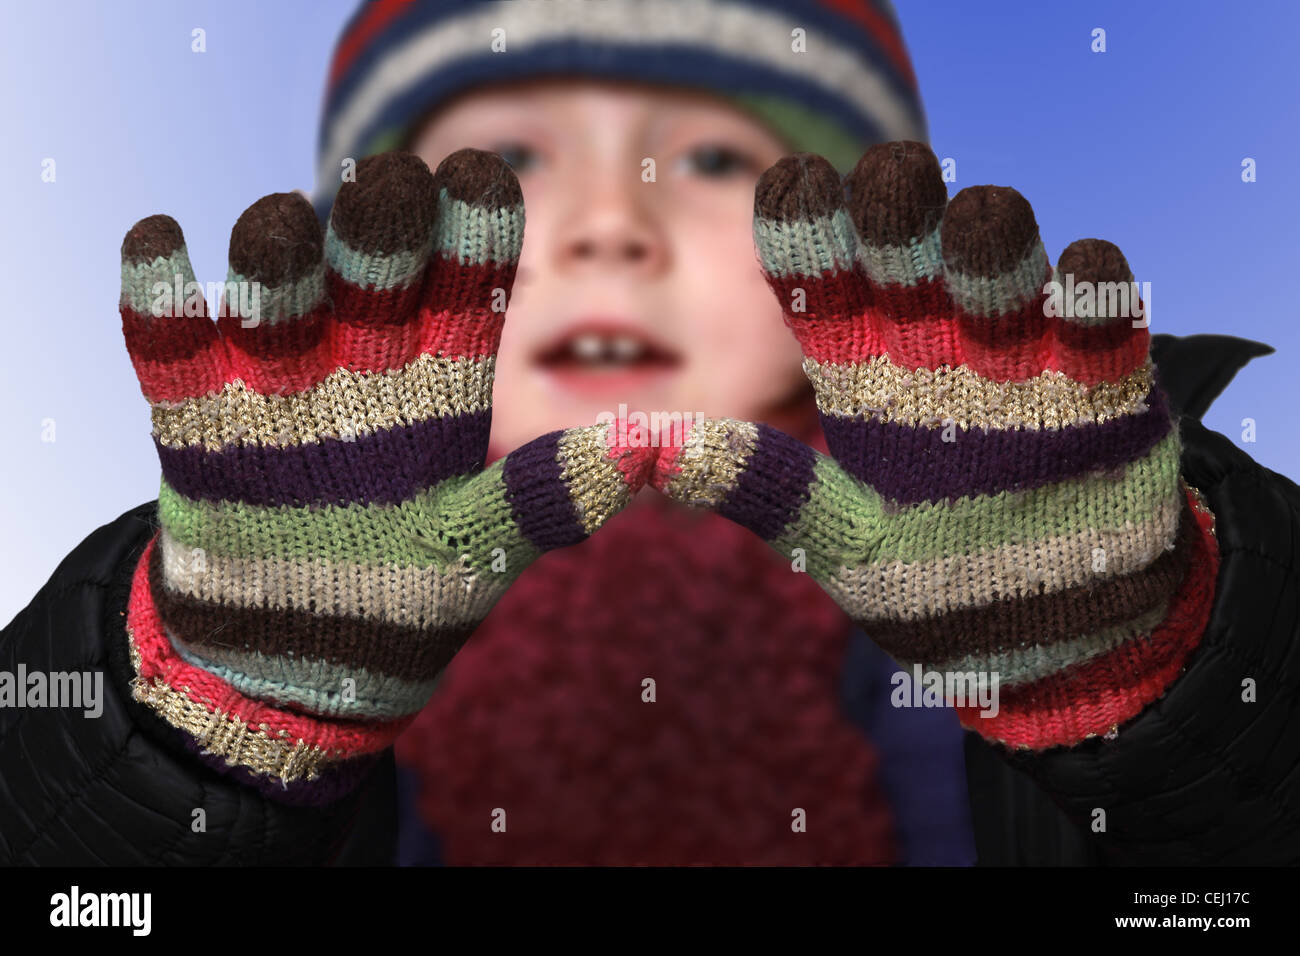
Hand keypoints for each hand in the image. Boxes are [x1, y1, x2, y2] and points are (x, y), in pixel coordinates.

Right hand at [118, 149, 654, 799]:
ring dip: (278, 250)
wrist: (297, 664)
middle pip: (370, 264)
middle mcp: (363, 362)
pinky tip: (158, 249)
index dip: (471, 232)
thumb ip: (546, 497)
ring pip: (276, 283)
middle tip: (392, 187)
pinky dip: (160, 297)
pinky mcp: (196, 415)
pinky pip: (172, 341)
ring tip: (285, 232)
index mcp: (440, 381)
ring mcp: (278, 382)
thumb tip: (649, 455)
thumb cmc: (408, 605)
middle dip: (379, 223)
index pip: (461, 285)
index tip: (485, 179)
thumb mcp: (479, 549)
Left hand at [650, 142, 1218, 749]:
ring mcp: (1021, 356)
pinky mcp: (1106, 383)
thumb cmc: (925, 581)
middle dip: (900, 213)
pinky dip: (1093, 295)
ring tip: (976, 232)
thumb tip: (630, 452)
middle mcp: (935, 346)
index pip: (828, 283)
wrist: (1047, 632)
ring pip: (1005, 260)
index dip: (811, 234)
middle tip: (886, 184)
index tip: (795, 187)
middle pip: (913, 250)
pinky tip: (1080, 288)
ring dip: (991, 242)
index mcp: (862, 371)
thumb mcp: (830, 536)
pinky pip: (1102, 315)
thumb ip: (751, 483)